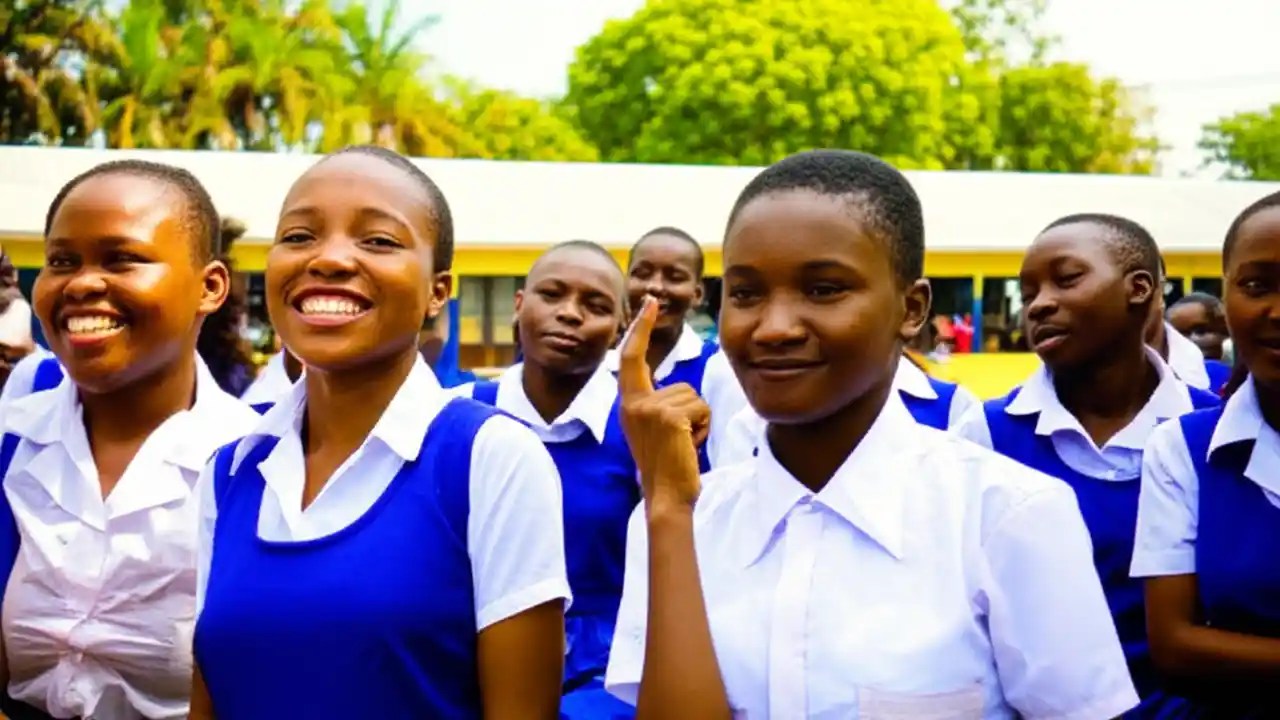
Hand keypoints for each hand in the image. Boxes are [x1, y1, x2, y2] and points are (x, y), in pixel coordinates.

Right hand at [618, 297, 709, 509]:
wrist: (666, 495)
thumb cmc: (666, 464)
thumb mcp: (653, 427)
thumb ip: (657, 404)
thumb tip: (683, 392)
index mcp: (628, 403)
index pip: (631, 357)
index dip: (640, 327)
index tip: (649, 302)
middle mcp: (634, 403)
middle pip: (680, 385)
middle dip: (692, 411)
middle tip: (681, 440)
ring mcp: (650, 409)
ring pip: (694, 397)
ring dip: (698, 421)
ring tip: (683, 444)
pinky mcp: (669, 417)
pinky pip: (701, 409)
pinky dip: (704, 428)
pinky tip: (690, 446)